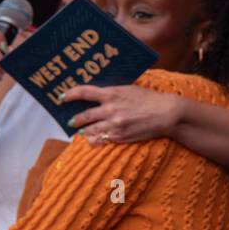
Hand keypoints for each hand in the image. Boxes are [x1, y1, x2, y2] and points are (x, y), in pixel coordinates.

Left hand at [62, 84, 181, 143]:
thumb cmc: (149, 98)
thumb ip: (113, 92)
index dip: (71, 94)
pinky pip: (101, 140)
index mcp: (112, 94)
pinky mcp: (120, 137)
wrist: (166, 113)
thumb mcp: (130, 89)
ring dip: (83, 131)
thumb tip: (97, 94)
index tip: (62, 97)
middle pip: (84, 116)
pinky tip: (95, 139)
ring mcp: (114, 125)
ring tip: (81, 131)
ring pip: (90, 131)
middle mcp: (110, 110)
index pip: (84, 92)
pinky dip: (96, 139)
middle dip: (75, 119)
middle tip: (71, 121)